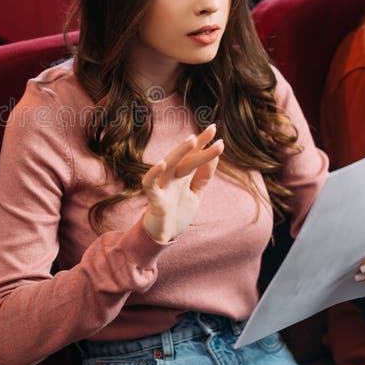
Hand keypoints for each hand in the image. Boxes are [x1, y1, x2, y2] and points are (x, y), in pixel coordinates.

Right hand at [142, 125, 223, 244]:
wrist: (164, 236)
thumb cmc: (178, 213)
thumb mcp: (195, 194)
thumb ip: (203, 176)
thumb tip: (213, 157)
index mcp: (182, 175)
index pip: (193, 155)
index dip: (203, 142)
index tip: (214, 128)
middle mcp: (172, 177)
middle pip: (185, 157)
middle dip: (196, 144)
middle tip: (211, 130)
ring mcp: (162, 186)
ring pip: (169, 165)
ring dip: (180, 152)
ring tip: (192, 140)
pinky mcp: (155, 199)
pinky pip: (150, 183)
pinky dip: (154, 173)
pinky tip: (162, 163)